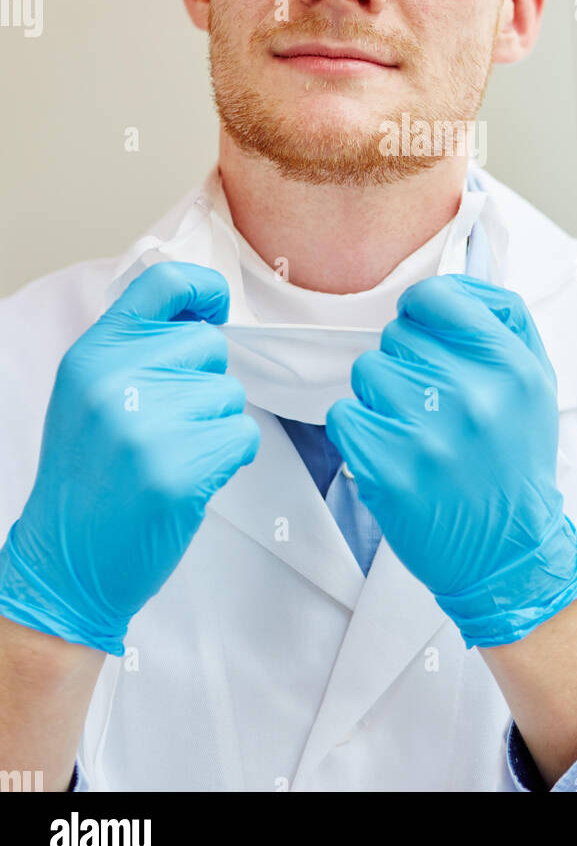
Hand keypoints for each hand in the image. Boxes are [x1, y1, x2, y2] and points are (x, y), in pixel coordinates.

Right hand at [0, 262, 258, 654]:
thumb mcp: (90, 393)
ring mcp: (145, 425)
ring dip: (215, 425)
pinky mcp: (178, 469)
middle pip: (209, 344)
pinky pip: (242, 435)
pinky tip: (192, 477)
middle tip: (168, 425)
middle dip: (204, 381)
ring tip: (171, 456)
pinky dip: (230, 457)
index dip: (203, 287)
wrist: (65, 562)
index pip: (163, 282)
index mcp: (93, 354)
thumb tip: (204, 311)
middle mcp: (115, 380)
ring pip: (229, 393)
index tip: (215, 308)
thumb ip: (136, 349)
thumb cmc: (89, 475)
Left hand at [326, 274, 576, 646]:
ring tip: (413, 425)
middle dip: (407, 360)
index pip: (436, 297)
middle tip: (431, 399)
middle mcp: (472, 395)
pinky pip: (344, 414)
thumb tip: (447, 281)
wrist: (509, 551)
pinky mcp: (388, 469)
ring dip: (381, 394)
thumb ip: (501, 318)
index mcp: (511, 366)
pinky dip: (359, 429)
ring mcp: (427, 434)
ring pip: (368, 370)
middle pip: (397, 335)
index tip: (424, 330)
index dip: (422, 309)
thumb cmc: (516, 456)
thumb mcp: (536, 379)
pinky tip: (390, 448)